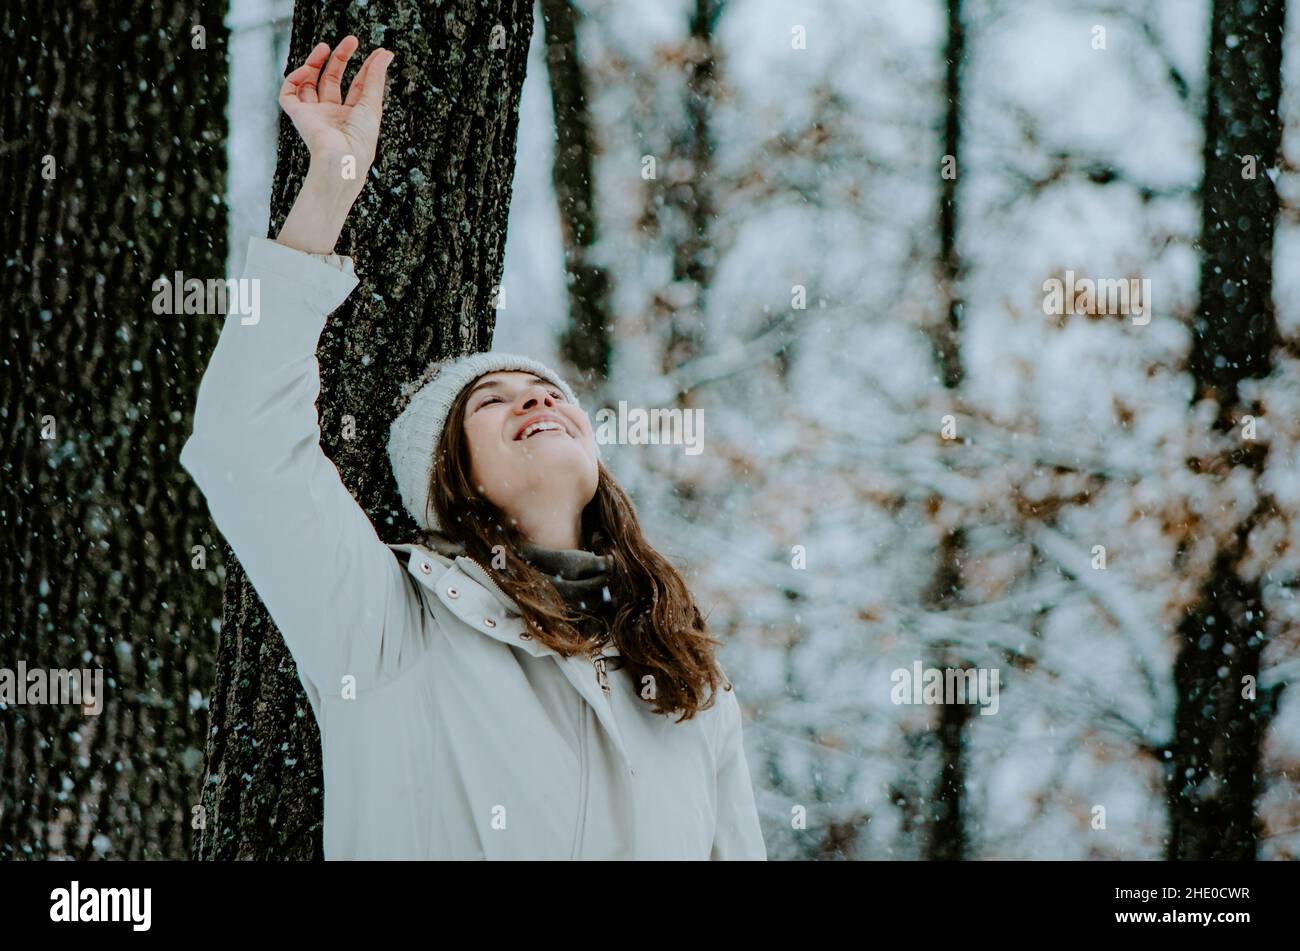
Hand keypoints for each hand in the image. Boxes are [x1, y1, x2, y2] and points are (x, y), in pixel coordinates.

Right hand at [279, 36, 393, 183]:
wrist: (343, 158)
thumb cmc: (361, 138)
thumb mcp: (372, 104)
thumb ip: (375, 77)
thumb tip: (387, 53)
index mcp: (352, 116)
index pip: (356, 87)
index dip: (365, 68)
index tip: (378, 52)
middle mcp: (332, 114)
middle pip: (331, 80)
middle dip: (340, 60)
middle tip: (352, 40)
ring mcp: (314, 114)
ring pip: (309, 83)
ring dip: (315, 62)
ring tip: (325, 46)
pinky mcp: (298, 115)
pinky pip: (289, 93)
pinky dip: (294, 78)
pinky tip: (307, 69)